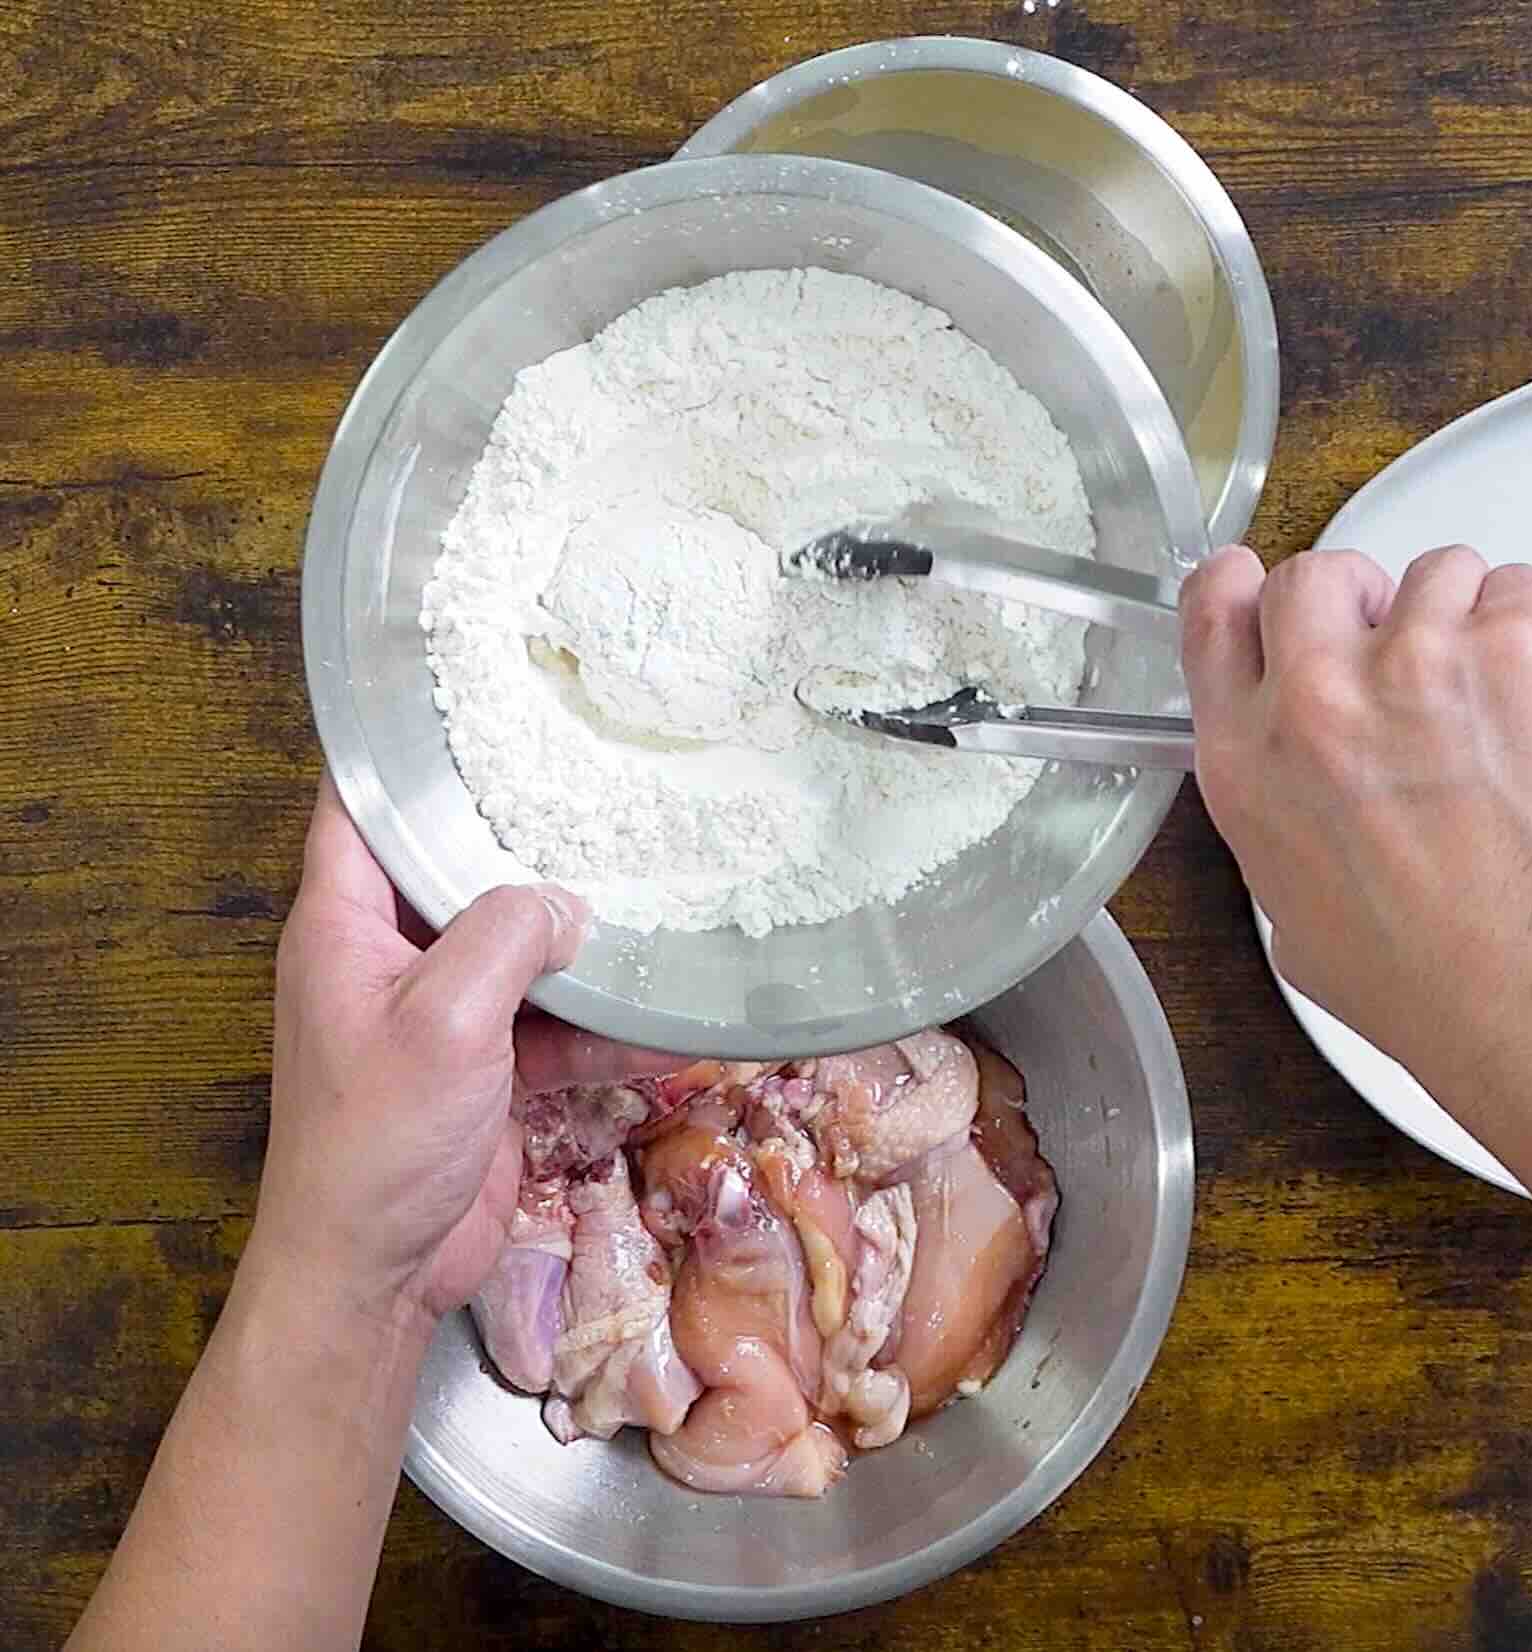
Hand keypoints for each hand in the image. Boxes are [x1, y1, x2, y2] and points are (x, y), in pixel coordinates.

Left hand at [255, 774, 664, 1329]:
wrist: (376, 1275)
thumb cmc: (379, 1137)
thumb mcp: (442, 1018)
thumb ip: (507, 937)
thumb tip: (571, 905)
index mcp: (346, 922)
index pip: (358, 806)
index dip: (402, 752)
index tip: (475, 701)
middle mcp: (390, 954)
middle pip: (460, 870)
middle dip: (527, 836)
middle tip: (603, 783)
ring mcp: (442, 1012)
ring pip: (520, 948)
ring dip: (583, 940)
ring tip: (662, 891)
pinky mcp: (488, 1067)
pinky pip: (554, 1024)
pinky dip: (605, 1026)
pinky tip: (674, 1023)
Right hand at [1181, 544, 1531, 1257]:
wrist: (1530, 999)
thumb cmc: (1422, 975)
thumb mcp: (1286, 902)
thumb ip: (1273, 808)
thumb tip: (1296, 778)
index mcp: (1245, 759)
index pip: (1212, 611)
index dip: (1237, 584)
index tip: (1253, 582)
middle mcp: (1315, 700)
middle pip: (1316, 573)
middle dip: (1359, 604)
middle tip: (1400, 659)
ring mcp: (1414, 665)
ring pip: (1432, 573)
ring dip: (1458, 623)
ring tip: (1487, 707)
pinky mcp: (1517, 651)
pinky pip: (1518, 590)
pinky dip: (1531, 632)